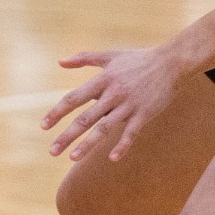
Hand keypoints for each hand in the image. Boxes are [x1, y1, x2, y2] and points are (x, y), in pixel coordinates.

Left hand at [41, 46, 189, 161]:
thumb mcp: (109, 55)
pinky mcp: (144, 114)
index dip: (57, 112)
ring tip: (72, 158)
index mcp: (102, 80)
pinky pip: (132, 133)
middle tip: (52, 151)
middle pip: (85, 118)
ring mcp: (128, 105)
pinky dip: (122, 145)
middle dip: (67, 135)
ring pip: (104, 128)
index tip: (44, 126)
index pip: (74, 98)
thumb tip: (59, 62)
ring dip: (88, 144)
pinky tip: (112, 158)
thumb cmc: (137, 59)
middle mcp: (113, 94)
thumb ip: (83, 58)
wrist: (171, 63)